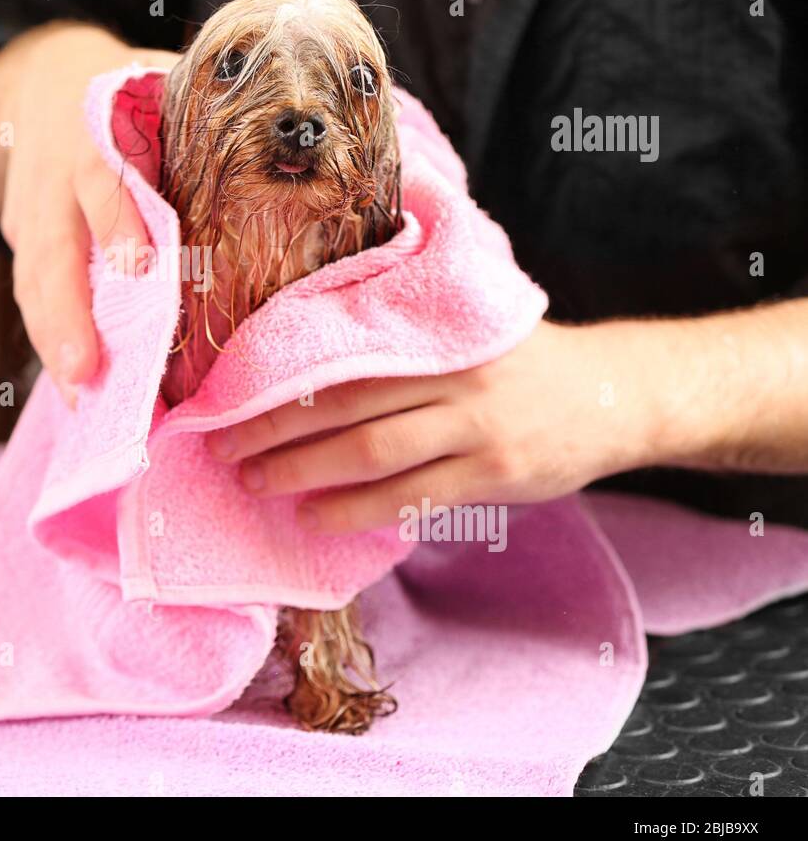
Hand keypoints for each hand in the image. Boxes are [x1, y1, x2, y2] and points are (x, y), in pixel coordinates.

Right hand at [0, 24, 178, 404]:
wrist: (43, 81)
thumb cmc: (131, 89)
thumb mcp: (163, 79)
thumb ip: (211, 111)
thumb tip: (295, 145)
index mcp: (93, 128)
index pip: (100, 176)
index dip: (116, 220)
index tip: (138, 266)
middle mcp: (53, 177)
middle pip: (53, 249)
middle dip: (68, 313)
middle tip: (88, 371)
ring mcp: (30, 214)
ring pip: (34, 284)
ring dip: (54, 344)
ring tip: (83, 401)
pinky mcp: (22, 243)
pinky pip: (32, 297)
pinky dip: (51, 344)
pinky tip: (76, 391)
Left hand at [206, 321, 663, 532]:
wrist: (616, 395)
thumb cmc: (521, 359)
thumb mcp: (466, 324)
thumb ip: (402, 333)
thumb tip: (309, 353)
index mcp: (435, 330)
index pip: (340, 353)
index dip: (280, 377)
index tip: (227, 394)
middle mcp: (451, 373)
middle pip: (344, 402)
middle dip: (275, 427)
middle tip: (223, 447)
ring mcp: (475, 424)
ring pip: (372, 451)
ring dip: (304, 470)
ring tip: (256, 483)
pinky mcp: (494, 473)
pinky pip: (412, 497)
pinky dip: (357, 509)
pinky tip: (316, 517)